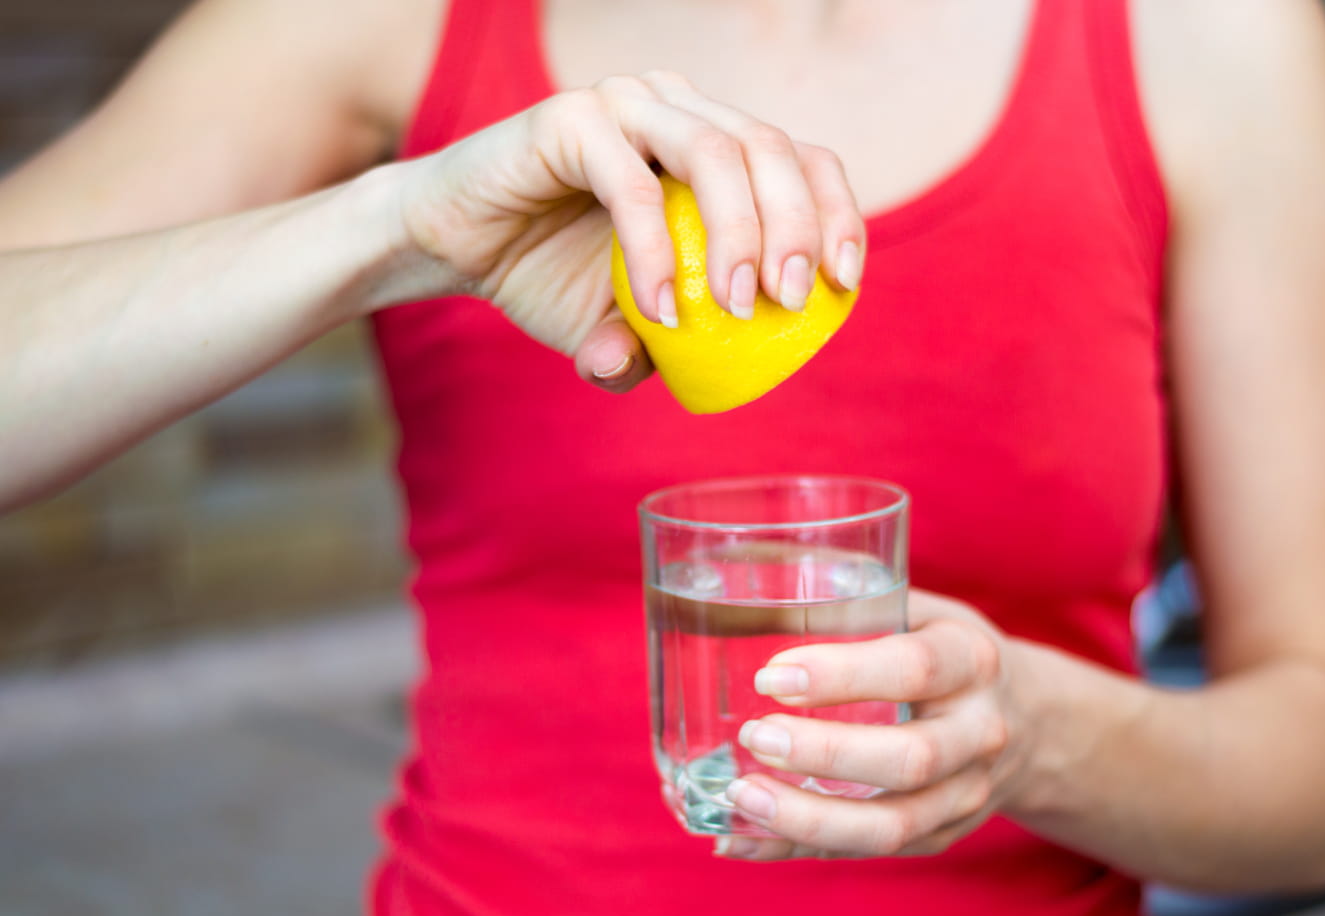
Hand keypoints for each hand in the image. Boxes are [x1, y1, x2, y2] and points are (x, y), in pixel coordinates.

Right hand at [391, 71, 864, 392]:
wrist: (453, 245)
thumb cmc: (549, 276)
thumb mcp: (622, 328)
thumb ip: (665, 352)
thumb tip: (681, 374)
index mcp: (710, 141)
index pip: (799, 157)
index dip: (835, 212)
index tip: (843, 281)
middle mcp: (677, 109)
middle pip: (770, 147)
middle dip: (795, 227)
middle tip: (786, 300)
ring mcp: (626, 105)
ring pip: (715, 151)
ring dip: (738, 233)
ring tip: (733, 308)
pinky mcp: (570, 118)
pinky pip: (632, 184)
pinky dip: (655, 252)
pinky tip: (658, 308)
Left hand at [715, 589, 1021, 860]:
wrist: (1028, 719)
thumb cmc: (944, 650)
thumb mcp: (917, 610)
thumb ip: (849, 605)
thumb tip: (742, 599)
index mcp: (971, 659)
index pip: (914, 668)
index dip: (841, 676)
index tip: (772, 676)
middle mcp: (980, 732)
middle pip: (908, 759)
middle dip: (823, 753)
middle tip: (755, 737)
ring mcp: (967, 794)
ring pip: (893, 825)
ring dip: (808, 818)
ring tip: (742, 796)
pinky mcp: (942, 836)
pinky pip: (869, 853)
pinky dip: (800, 849)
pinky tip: (742, 839)